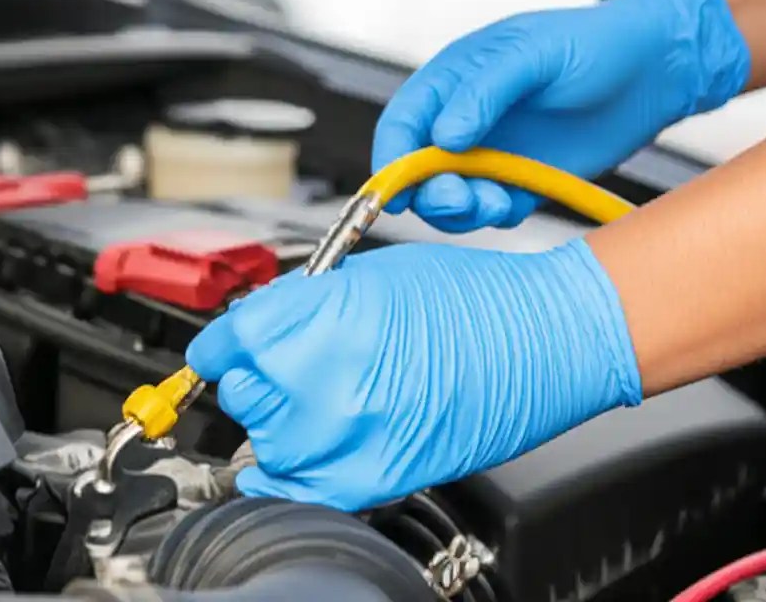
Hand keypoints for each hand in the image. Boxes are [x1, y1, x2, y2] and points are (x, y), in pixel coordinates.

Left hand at [186, 241, 641, 511]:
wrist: (543, 339)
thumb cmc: (473, 299)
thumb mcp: (367, 274)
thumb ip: (302, 305)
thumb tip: (260, 326)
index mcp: (314, 319)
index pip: (222, 345)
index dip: (227, 345)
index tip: (231, 351)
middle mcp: (318, 381)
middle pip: (240, 393)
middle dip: (259, 378)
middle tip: (297, 366)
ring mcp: (342, 436)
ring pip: (264, 443)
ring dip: (280, 424)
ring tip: (326, 400)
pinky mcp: (370, 478)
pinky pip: (296, 492)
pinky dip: (287, 479)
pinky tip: (298, 458)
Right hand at [374, 0, 749, 231]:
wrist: (655, 69)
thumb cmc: (595, 43)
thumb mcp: (534, 53)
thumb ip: (483, 92)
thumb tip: (445, 135)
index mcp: (453, 82)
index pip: (402, 125)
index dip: (391, 160)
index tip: (396, 188)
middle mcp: (464, 122)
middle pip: (418, 171)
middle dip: (428, 192)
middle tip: (458, 197)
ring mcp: (492, 154)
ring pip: (452, 197)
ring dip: (462, 209)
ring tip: (493, 200)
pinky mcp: (522, 181)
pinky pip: (493, 209)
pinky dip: (497, 213)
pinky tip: (520, 197)